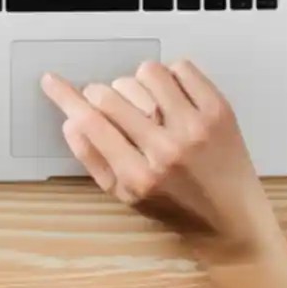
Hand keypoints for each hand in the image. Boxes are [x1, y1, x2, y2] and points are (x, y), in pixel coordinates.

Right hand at [41, 61, 268, 242]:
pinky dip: (171, 76)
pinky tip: (172, 97)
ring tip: (147, 101)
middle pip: (112, 94)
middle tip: (111, 104)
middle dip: (102, 93)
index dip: (66, 96)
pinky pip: (182, 68)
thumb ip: (93, 159)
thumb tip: (71, 121)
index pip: (90, 122)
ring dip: (138, 81)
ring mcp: (196, 127)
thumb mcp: (125, 196)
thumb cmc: (177, 207)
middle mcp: (167, 149)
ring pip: (147, 72)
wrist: (233, 219)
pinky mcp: (219, 111)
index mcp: (138, 175)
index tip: (53, 81)